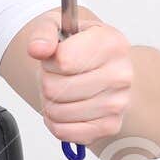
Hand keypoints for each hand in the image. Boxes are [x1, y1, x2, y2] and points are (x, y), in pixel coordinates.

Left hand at [26, 14, 133, 148]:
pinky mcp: (110, 126)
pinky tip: (66, 108)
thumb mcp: (58, 27)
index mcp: (112, 43)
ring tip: (63, 89)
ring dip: (50, 102)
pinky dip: (56, 122)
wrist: (104, 68)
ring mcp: (118, 103)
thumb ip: (43, 33)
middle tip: (58, 75)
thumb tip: (38, 49)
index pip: (62, 60)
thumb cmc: (79, 48)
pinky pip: (64, 132)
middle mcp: (121, 74)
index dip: (49, 60)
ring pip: (57, 111)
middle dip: (46, 81)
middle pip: (55, 88)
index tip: (57, 56)